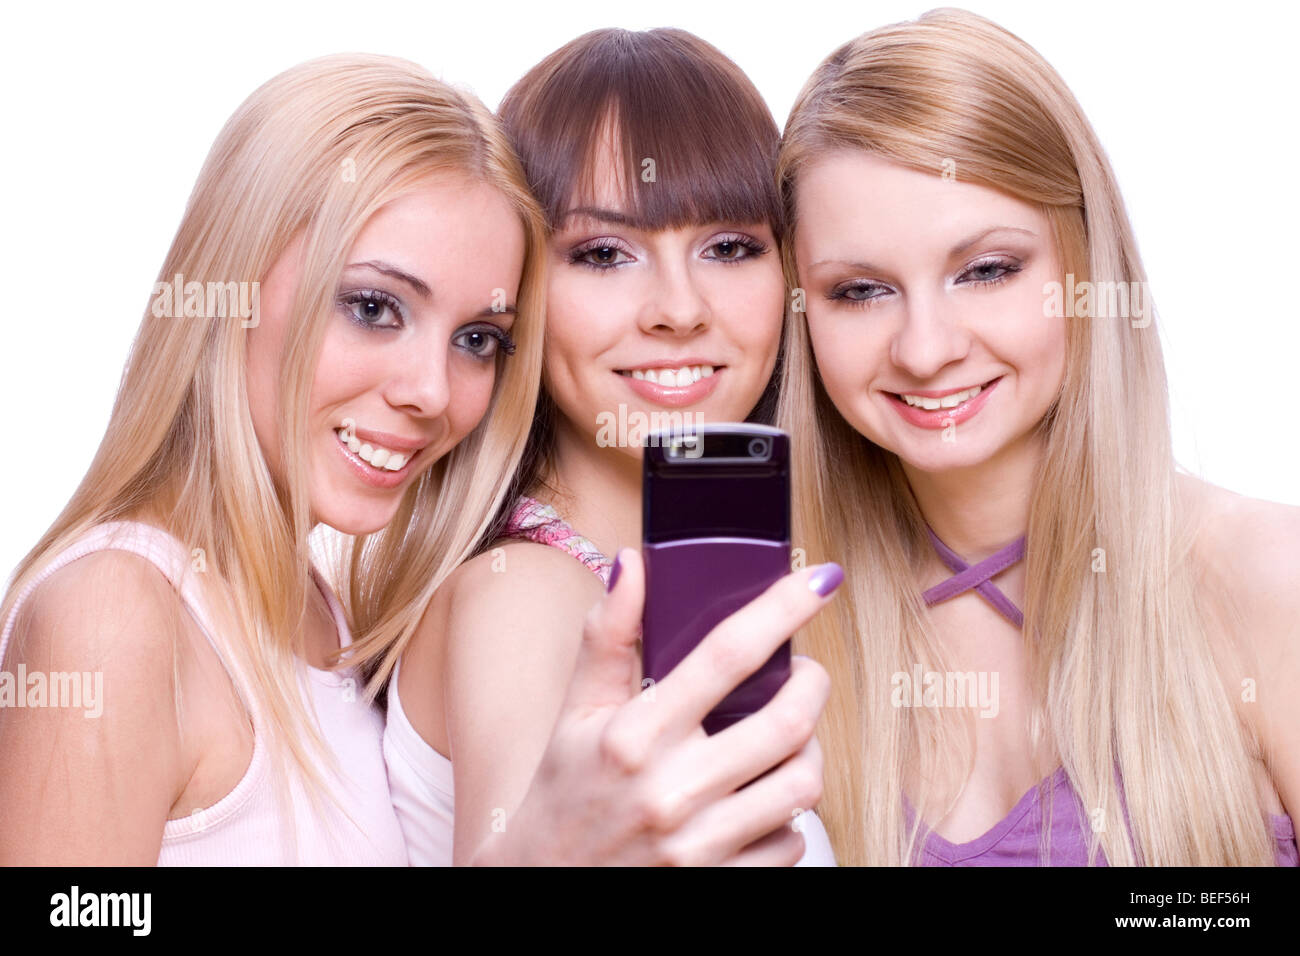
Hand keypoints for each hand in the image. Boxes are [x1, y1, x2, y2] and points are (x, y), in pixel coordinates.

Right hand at [471, 548, 839, 865]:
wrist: (545, 885)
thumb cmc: (564, 792)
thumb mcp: (575, 712)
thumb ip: (607, 636)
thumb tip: (632, 564)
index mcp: (634, 736)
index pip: (726, 655)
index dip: (782, 611)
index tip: (820, 581)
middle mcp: (671, 791)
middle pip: (786, 723)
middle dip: (812, 686)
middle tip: (805, 673)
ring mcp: (698, 845)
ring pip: (801, 784)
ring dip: (808, 751)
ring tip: (788, 737)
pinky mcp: (719, 883)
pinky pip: (791, 841)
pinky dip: (789, 815)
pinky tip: (761, 798)